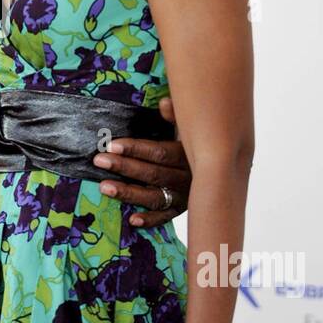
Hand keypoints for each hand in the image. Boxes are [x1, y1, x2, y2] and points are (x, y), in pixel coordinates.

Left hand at [92, 96, 190, 227]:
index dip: (135, 148)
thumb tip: (164, 103)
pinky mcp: (182, 209)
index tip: (111, 145)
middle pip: (153, 174)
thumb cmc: (197, 140)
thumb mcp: (189, 125)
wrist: (223, 165)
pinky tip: (132, 220)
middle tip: (99, 161)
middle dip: (124, 167)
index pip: (159, 152)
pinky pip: (165, 217)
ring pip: (155, 196)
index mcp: (188, 154)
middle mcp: (188, 177)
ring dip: (129, 193)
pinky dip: (150, 219)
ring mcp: (185, 196)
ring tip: (104, 187)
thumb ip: (176, 115)